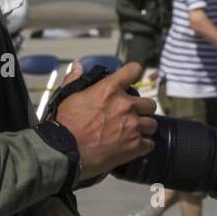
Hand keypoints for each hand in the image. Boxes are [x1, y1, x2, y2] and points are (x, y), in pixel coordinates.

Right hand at [54, 61, 156, 177]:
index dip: (134, 73)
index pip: (134, 70)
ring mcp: (132, 126)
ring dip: (144, 128)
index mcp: (110, 89)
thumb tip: (78, 65)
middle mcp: (126, 105)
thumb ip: (75, 79)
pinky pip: (149, 144)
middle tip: (132, 115)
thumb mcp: (68, 96)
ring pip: (152, 124)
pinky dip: (143, 145)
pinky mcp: (134, 146)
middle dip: (142, 109)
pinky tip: (133, 146)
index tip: (133, 78)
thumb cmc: (65, 124)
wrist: (64, 151)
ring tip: (132, 132)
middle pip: (150, 103)